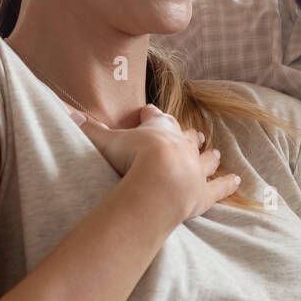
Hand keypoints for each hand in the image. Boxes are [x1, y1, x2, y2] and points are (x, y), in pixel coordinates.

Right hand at [73, 104, 238, 223]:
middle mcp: (182, 144)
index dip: (151, 115)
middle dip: (188, 135)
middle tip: (195, 132)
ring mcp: (195, 168)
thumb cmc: (132, 157)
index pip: (155, 118)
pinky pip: (219, 187)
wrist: (159, 179)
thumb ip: (85, 126)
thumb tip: (63, 108)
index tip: (148, 111)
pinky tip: (237, 180)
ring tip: (217, 152)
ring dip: (210, 156)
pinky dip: (227, 184)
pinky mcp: (203, 192)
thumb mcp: (104, 140)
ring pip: (206, 158)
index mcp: (159, 129)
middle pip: (187, 136)